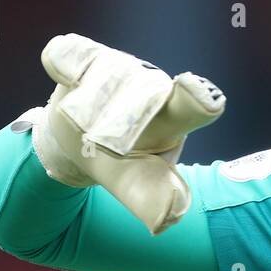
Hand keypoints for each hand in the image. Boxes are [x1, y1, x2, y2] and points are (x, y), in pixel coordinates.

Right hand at [30, 33, 224, 233]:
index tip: (207, 99)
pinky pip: (68, 54)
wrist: (77, 142)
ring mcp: (117, 67)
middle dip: (117, 118)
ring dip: (86, 103)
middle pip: (137, 91)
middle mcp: (150, 85)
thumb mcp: (135, 185)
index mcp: (171, 119)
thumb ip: (152, 200)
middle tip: (102, 139)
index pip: (191, 106)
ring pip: (102, 75)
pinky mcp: (82, 58)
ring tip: (83, 119)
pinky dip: (63, 63)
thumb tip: (169, 216)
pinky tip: (65, 76)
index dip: (197, 100)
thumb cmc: (120, 162)